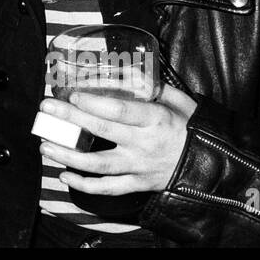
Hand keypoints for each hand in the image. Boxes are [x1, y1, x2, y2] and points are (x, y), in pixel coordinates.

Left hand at [36, 84, 198, 194]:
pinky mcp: (138, 184)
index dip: (94, 103)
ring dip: (68, 155)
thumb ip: (151, 87)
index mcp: (156, 119)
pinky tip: (65, 175)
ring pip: (99, 164)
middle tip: (47, 108)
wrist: (214, 167)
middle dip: (70, 119)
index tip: (72, 95)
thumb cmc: (193, 128)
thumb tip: (124, 71)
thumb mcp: (179, 101)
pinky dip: (85, 185)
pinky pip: (108, 188)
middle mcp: (144, 144)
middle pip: (102, 130)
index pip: (120, 110)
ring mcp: (140, 167)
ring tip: (46, 145)